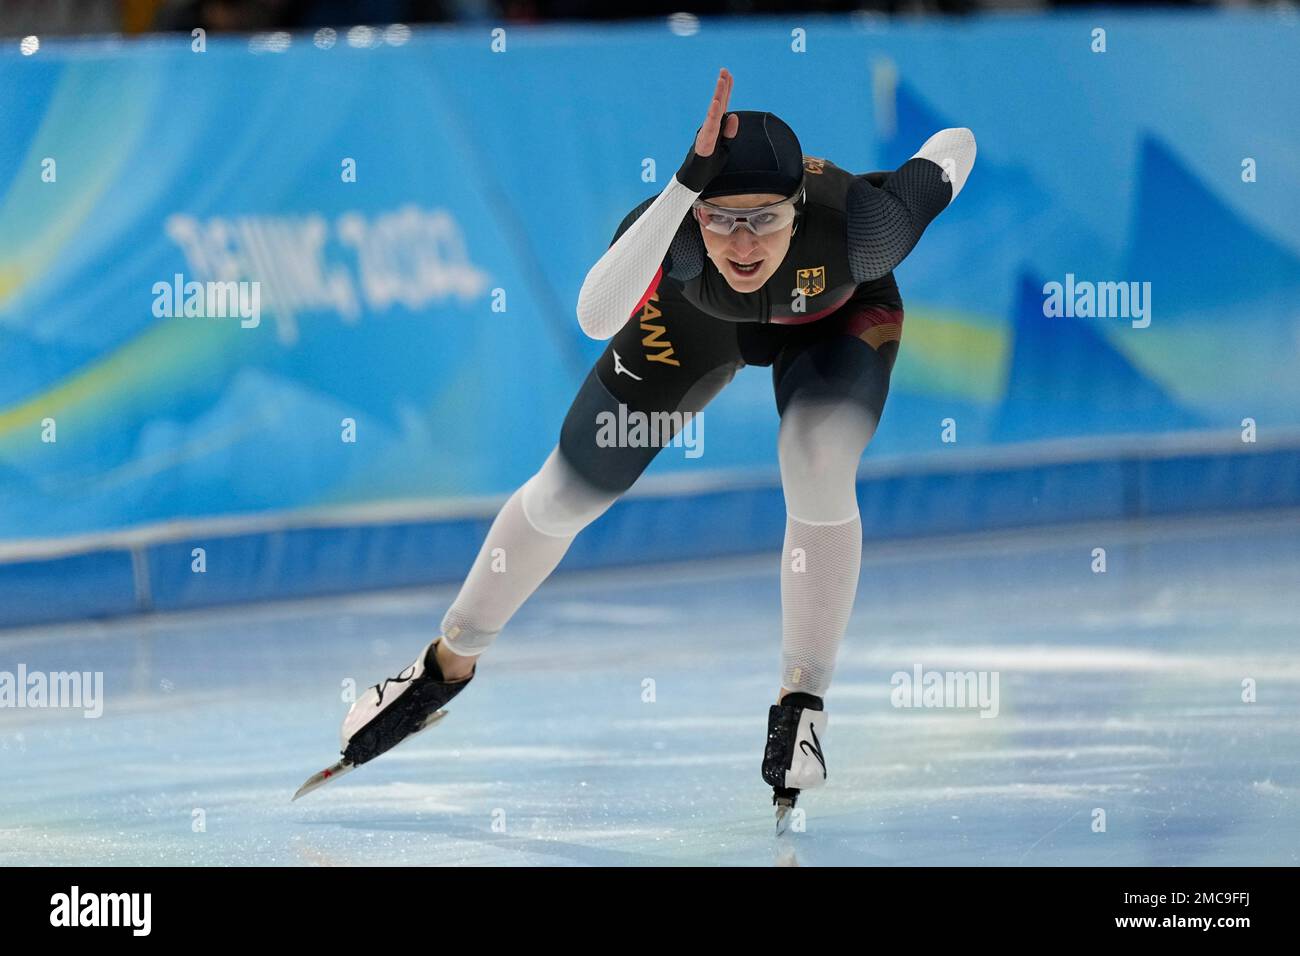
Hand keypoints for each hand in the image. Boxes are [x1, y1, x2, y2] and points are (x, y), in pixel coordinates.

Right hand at [677, 68, 740, 191]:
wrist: (695, 180)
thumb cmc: (708, 164)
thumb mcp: (725, 148)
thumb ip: (729, 132)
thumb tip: (734, 116)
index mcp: (716, 128)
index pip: (723, 105)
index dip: (726, 90)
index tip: (728, 74)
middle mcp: (710, 128)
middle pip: (718, 105)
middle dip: (722, 87)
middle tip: (724, 70)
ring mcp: (707, 135)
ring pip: (714, 113)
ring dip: (719, 96)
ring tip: (722, 81)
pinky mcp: (705, 143)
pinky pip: (710, 127)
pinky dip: (714, 115)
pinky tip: (717, 104)